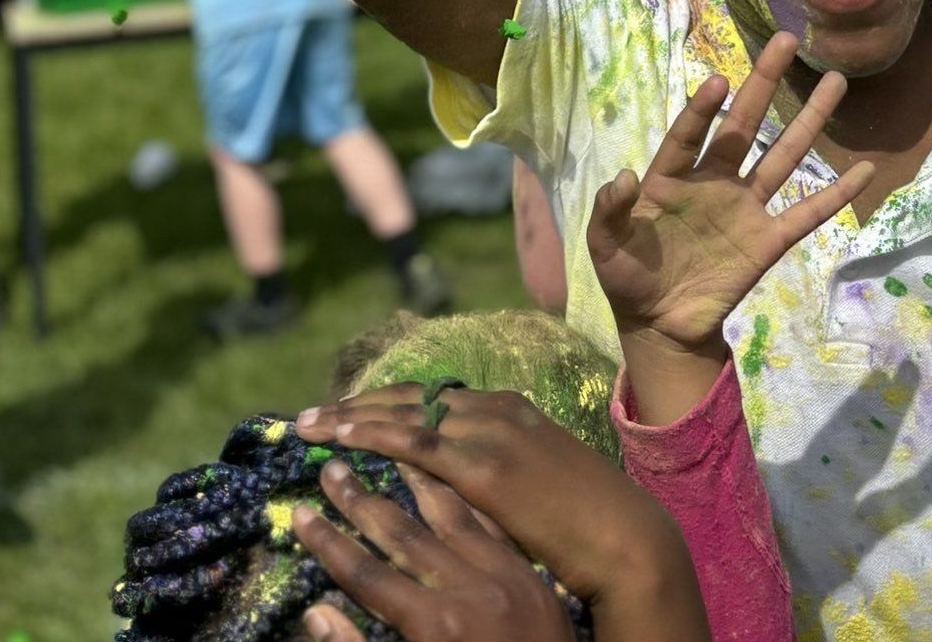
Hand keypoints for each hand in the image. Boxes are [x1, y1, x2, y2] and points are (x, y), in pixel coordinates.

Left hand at [296, 386, 696, 614]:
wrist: (621, 534)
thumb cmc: (583, 520)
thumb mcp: (534, 481)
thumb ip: (496, 469)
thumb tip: (457, 479)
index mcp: (507, 409)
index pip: (430, 398)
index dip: (383, 404)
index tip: (345, 411)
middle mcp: (494, 410)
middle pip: (408, 399)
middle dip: (356, 405)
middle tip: (311, 414)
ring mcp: (488, 432)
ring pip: (404, 414)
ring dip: (351, 417)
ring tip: (309, 425)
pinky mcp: (483, 465)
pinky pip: (417, 442)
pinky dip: (375, 434)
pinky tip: (343, 439)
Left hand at [587, 31, 871, 355]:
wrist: (660, 325)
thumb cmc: (627, 277)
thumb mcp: (605, 246)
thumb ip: (609, 212)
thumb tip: (621, 178)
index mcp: (671, 177)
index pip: (688, 134)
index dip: (701, 109)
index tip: (719, 81)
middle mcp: (713, 181)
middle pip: (743, 124)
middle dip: (763, 83)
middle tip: (787, 40)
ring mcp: (744, 208)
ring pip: (782, 156)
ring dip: (808, 120)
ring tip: (834, 82)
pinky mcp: (767, 241)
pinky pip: (807, 213)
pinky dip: (837, 194)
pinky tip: (866, 170)